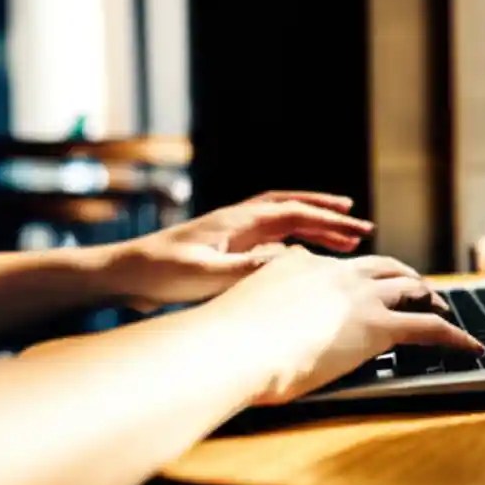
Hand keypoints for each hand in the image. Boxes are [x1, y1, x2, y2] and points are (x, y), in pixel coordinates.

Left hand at [107, 190, 372, 309]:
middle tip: (360, 228)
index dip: (327, 219)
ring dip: (314, 226)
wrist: (124, 274)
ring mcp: (233, 233)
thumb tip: (285, 261)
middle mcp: (238, 221)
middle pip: (294, 210)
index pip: (293, 213)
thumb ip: (244, 268)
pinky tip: (305, 255)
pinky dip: (295, 239)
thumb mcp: (203, 274)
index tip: (355, 226)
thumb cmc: (159, 272)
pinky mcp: (226, 247)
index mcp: (237, 222)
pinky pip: (271, 237)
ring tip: (344, 239)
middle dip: (329, 217)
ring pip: (284, 222)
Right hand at [201, 247, 484, 403]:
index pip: (333, 267)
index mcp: (298, 266)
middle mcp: (334, 273)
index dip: (350, 278)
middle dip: (402, 277)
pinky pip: (430, 328)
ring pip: (409, 288)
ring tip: (443, 308)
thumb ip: (247, 314)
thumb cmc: (222, 343)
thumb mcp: (233, 316)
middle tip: (415, 289)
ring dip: (430, 297)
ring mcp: (359, 296)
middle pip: (381, 267)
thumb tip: (233, 331)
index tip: (355, 288)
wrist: (234, 345)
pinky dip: (455, 335)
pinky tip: (470, 345)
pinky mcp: (380, 326)